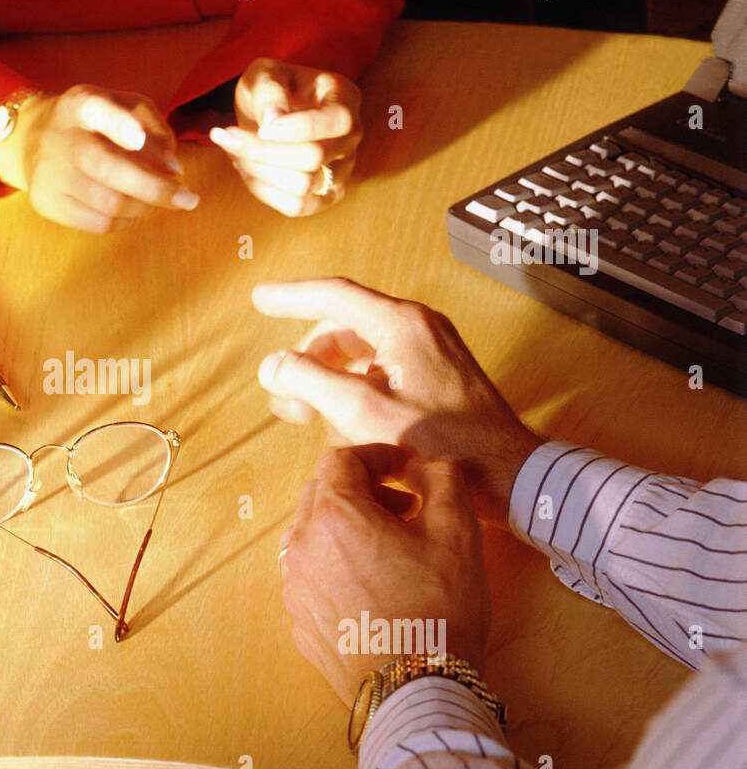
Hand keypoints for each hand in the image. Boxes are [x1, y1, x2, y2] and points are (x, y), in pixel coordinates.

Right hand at [0, 84, 198, 233]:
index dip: (119, 125)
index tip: (138, 137)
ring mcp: (50, 173)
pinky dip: (125, 221)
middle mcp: (62, 138)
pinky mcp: (46, 202)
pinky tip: (132, 210)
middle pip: (110, 169)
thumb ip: (155, 127)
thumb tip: (173, 168)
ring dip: (145, 207)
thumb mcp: (123, 106)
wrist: (34, 139)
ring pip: (110, 203)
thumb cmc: (93, 124)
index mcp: (82, 105)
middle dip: (156, 189)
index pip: (98, 112)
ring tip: (157, 200)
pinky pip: (98, 224)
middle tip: (188, 199)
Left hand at [210, 59, 361, 216]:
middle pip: (313, 158)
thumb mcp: (264, 74)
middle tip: (225, 136)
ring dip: (259, 171)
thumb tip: (274, 119)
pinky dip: (264, 191)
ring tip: (234, 152)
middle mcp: (351, 137)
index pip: (336, 122)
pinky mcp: (325, 196)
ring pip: (303, 186)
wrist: (269, 114)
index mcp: (344, 98)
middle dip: (262, 151)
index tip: (261, 128)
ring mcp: (342, 170)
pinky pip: (297, 206)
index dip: (297, 130)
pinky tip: (247, 171)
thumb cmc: (269, 90)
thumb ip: (269, 89)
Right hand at [253, 277, 541, 525]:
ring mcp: (430, 350)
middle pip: (342, 326)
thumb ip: (309, 382)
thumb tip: (272, 364)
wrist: (508, 474)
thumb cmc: (442, 446)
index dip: (291, 296)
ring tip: (312, 418)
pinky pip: (381, 368)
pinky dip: (354, 387)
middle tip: (286, 399)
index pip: (333, 294)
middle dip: (307, 359)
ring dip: (329, 378)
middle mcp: (417, 327)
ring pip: (360, 350)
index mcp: (401, 324)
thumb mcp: (361, 414)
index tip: (260, 299)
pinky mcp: (437, 375)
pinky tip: (346, 424)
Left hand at [281, 444, 489, 707]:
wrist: (417, 689)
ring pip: (311, 536)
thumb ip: (442, 480)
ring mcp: (295, 587)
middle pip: (321, 495)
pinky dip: (337, 566)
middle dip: (361, 490)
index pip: (341, 460)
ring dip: (346, 529)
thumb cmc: (438, 609)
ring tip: (389, 548)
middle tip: (404, 508)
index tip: (407, 470)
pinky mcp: (300, 622)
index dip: (377, 457)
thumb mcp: (458, 532)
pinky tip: (373, 586)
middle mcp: (302, 547)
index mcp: (335, 515)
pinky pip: (313, 576)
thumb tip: (427, 467)